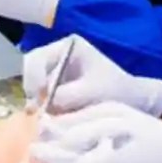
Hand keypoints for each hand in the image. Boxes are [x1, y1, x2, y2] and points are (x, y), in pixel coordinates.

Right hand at [24, 36, 161, 116]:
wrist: (131, 100)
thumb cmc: (114, 90)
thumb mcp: (91, 91)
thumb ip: (66, 95)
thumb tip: (45, 105)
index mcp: (68, 46)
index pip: (38, 57)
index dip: (34, 77)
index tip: (39, 96)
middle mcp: (58, 54)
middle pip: (30, 69)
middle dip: (32, 89)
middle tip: (36, 110)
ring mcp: (55, 70)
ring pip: (33, 83)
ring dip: (36, 100)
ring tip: (43, 115)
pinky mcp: (55, 87)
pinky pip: (39, 95)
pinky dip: (41, 105)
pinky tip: (47, 116)